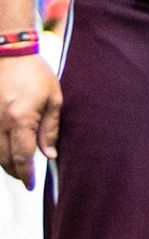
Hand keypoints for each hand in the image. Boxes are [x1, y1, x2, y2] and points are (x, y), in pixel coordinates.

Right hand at [0, 51, 52, 181]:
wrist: (8, 53)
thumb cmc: (35, 74)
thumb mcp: (53, 100)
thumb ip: (50, 129)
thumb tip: (49, 155)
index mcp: (21, 119)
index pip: (22, 156)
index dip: (26, 173)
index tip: (30, 185)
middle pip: (3, 157)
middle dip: (14, 171)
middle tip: (24, 178)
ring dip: (2, 162)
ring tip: (15, 167)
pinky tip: (2, 150)